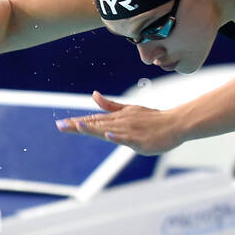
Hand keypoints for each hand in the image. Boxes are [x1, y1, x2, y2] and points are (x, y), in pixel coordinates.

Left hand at [56, 91, 182, 155]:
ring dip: (92, 128)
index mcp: (117, 117)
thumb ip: (111, 105)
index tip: (60, 124)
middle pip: (96, 125)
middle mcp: (120, 123)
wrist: (175, 123)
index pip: (94, 120)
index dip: (77, 122)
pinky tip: (108, 135)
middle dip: (77, 126)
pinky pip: (127, 137)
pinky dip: (117, 135)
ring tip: (77, 126)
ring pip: (108, 129)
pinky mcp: (139, 139)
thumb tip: (94, 95)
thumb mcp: (130, 109)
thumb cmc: (153, 119)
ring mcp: (130, 130)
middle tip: (59, 126)